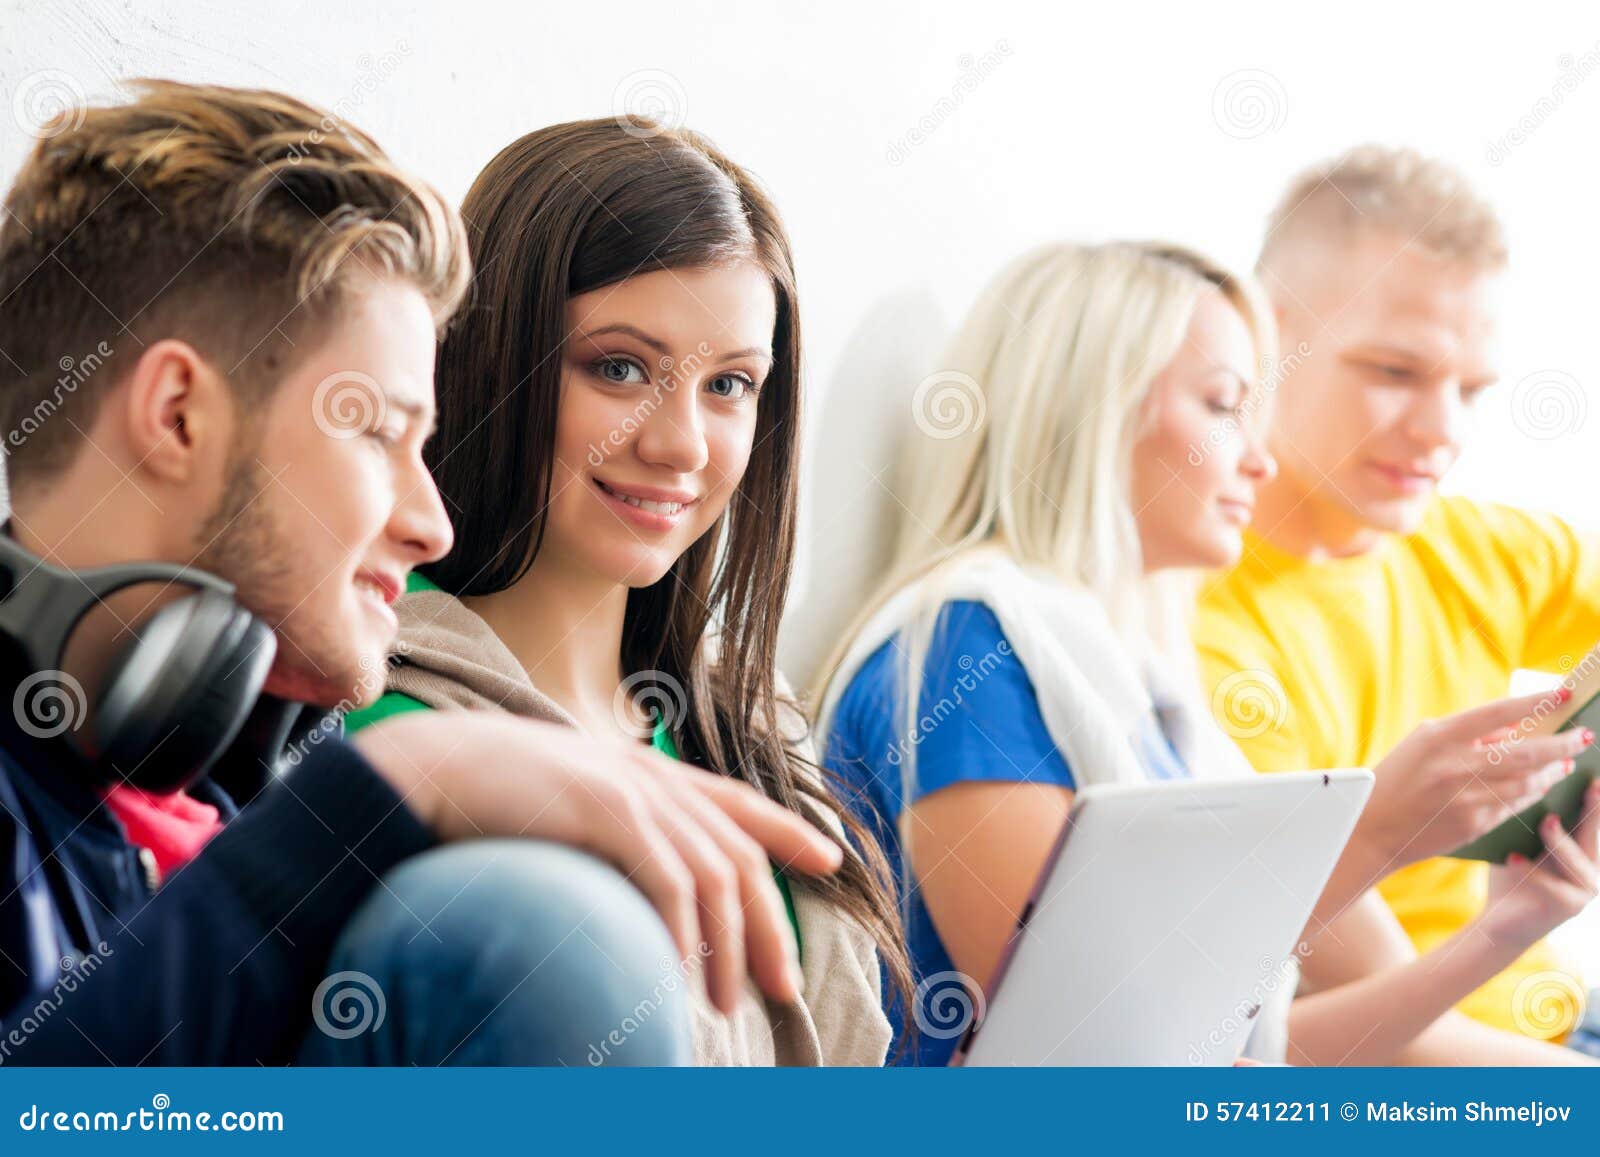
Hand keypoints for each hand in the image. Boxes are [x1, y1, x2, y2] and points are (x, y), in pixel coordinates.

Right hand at [350, 711, 842, 1014]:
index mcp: (646, 773)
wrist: (430, 769)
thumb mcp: (567, 801)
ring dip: (729, 947)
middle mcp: (652, 777)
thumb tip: (639, 881)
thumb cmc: (489, 796)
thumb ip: (612, 827)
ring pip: (714, 873)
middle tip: (783, 985)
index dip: (789, 828)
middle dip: (771, 923)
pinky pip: (668, 880)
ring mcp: (633, 789)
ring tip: (725, 1003)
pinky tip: (683, 977)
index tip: (830, 860)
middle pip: (741, 854)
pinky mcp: (608, 809)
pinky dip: (685, 933)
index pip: (737, 802)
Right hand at [1363, 689, 1588, 864]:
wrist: (1374, 826)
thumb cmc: (1399, 777)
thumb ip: (1469, 734)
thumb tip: (1516, 727)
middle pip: (1526, 752)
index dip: (1534, 702)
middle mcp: (1456, 766)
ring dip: (1553, 771)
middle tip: (1584, 736)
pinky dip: (1533, 792)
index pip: (1499, 713)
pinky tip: (1542, 783)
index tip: (1563, 694)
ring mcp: (1467, 798)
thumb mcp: (1424, 743)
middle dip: (1562, 743)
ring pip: (1528, 782)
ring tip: (1566, 761)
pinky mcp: (1475, 824)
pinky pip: (1516, 805)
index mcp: (1441, 737)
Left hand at [1482, 780, 1599, 944]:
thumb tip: (1527, 775)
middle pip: (1594, 833)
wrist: (1499, 920)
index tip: (1596, 771)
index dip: (1597, 797)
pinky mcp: (1567, 907)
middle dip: (1594, 807)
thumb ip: (1534, 817)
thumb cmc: (1511, 872)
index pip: (1593, 818)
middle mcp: (1592, 868)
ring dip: (1560, 839)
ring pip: (1575, 859)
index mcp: (1583, 849)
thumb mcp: (1523, 841)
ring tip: (1548, 820)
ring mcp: (1584, 889)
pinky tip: (1511, 857)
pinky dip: (1530, 870)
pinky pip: (1550, 884)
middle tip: (1591, 782)